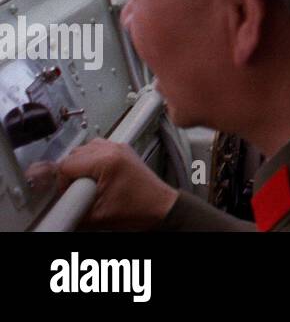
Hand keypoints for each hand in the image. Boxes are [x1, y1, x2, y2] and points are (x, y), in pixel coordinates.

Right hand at [42, 138, 179, 229]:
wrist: (160, 208)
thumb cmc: (138, 210)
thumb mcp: (96, 216)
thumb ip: (71, 210)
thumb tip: (56, 208)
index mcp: (107, 161)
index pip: (67, 164)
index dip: (61, 183)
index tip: (67, 195)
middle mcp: (113, 149)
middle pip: (74, 154)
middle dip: (69, 174)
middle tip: (74, 192)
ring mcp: (119, 148)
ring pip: (85, 149)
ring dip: (79, 165)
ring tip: (84, 185)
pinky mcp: (123, 151)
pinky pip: (98, 149)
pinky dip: (91, 161)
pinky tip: (94, 176)